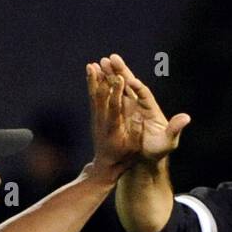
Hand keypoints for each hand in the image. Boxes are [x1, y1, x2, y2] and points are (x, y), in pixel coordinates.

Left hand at [85, 60, 139, 179]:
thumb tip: (139, 117)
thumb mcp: (134, 149)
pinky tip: (91, 72)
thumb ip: (137, 133)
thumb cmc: (123, 158)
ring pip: (95, 96)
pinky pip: (93, 97)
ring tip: (93, 64)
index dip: (117, 92)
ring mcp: (97, 118)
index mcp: (114, 128)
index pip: (115, 107)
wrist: (105, 166)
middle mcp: (103, 121)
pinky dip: (91, 84)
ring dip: (94, 80)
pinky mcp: (95, 116)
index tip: (120, 78)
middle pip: (102, 97)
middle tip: (106, 65)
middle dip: (104, 80)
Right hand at [100, 53, 190, 162]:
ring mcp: (128, 105)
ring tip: (101, 62)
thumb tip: (187, 118)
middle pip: (129, 83)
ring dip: (110, 74)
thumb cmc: (157, 150)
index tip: (132, 82)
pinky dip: (103, 85)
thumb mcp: (168, 142)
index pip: (144, 94)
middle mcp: (139, 102)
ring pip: (118, 86)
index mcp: (150, 107)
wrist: (144, 155)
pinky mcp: (119, 109)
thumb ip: (175, 129)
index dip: (139, 88)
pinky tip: (95, 74)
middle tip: (112, 58)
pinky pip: (111, 95)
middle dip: (121, 71)